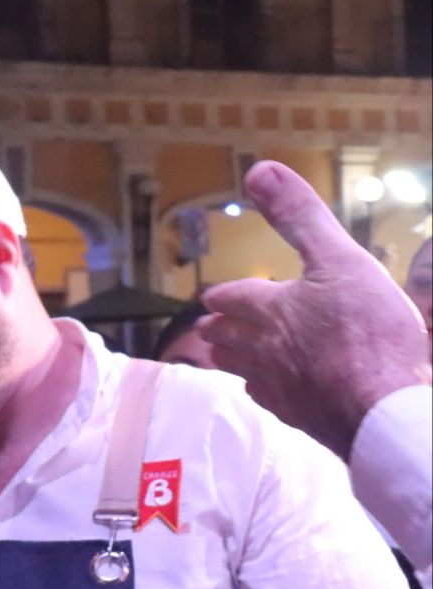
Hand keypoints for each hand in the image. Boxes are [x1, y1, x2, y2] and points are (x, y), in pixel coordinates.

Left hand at [200, 161, 430, 459]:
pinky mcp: (303, 418)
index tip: (212, 297)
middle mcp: (266, 351)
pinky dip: (264, 392)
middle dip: (220, 329)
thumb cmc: (366, 331)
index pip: (239, 299)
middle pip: (233, 338)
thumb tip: (259, 170)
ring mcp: (282, 389)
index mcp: (273, 311)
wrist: (380, 406)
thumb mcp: (340, 259)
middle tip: (207, 328)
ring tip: (222, 359)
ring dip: (232, 361)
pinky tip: (268, 395)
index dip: (227, 296)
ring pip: (246, 371)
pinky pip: (273, 402)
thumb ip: (301, 219)